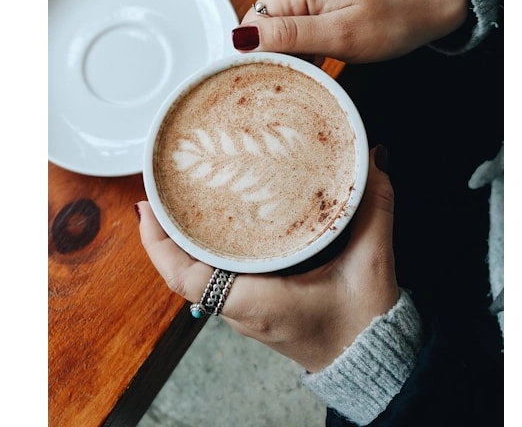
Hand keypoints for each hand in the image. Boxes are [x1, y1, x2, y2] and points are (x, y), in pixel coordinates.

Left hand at [138, 146, 398, 372]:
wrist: (372, 362)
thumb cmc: (363, 325)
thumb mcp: (371, 261)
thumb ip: (373, 208)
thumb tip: (373, 160)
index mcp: (255, 301)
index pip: (187, 278)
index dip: (159, 244)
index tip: (147, 208)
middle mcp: (242, 310)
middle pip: (185, 270)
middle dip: (168, 231)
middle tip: (162, 189)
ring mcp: (247, 312)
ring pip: (202, 275)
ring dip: (187, 242)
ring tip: (181, 200)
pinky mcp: (259, 308)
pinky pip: (221, 278)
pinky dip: (210, 252)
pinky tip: (217, 226)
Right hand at [235, 0, 468, 63]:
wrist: (422, 12)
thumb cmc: (389, 21)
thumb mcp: (340, 34)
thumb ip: (290, 36)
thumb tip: (240, 38)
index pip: (247, 29)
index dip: (255, 58)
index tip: (276, 82)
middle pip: (257, 36)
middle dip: (271, 62)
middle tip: (296, 84)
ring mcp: (301, 4)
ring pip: (274, 42)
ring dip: (287, 63)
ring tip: (310, 77)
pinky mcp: (312, 16)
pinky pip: (291, 42)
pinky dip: (300, 59)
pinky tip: (317, 71)